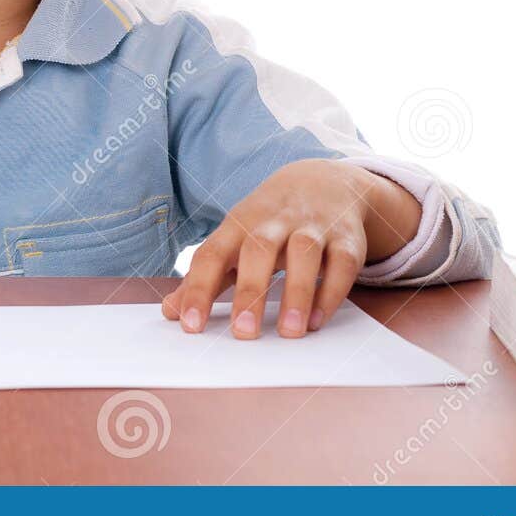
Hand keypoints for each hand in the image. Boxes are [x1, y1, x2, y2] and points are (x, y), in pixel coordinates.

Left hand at [161, 158, 416, 338]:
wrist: (323, 181)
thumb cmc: (268, 222)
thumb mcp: (234, 240)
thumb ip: (206, 277)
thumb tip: (170, 312)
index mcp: (238, 224)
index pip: (212, 254)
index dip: (198, 289)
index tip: (189, 326)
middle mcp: (274, 221)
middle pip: (258, 249)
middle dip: (250, 291)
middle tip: (244, 334)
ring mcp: (312, 226)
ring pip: (304, 252)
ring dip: (297, 292)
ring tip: (289, 332)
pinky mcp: (346, 237)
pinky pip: (342, 262)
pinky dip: (331, 292)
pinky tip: (318, 322)